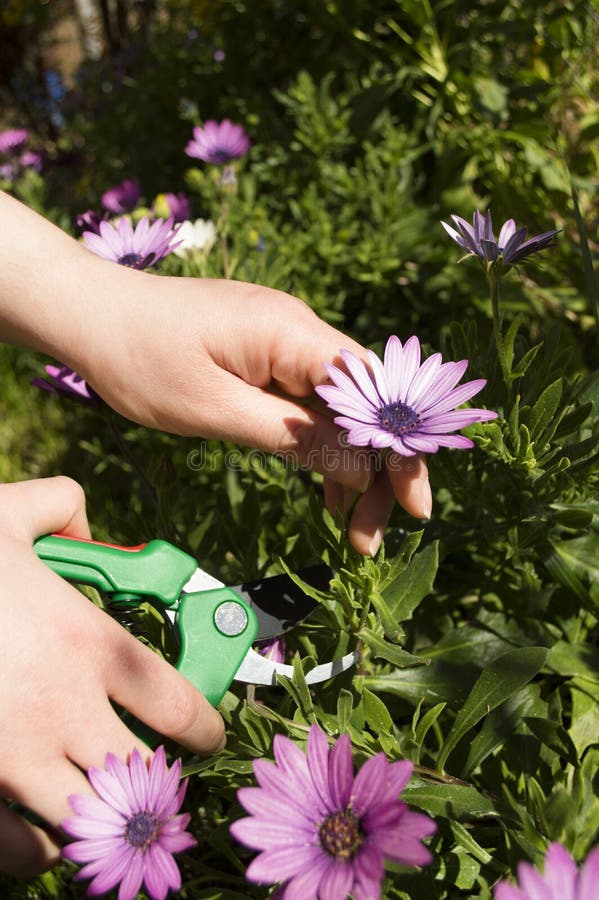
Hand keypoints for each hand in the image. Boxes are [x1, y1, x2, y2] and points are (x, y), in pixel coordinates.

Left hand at [0, 192, 430, 554]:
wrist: (90, 314)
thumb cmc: (139, 361)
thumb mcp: (215, 411)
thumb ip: (293, 438)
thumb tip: (363, 466)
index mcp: (293, 334)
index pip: (374, 394)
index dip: (401, 451)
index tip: (413, 507)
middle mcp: (301, 330)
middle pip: (365, 404)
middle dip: (378, 470)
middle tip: (369, 537)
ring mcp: (284, 340)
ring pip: (340, 407)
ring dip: (351, 464)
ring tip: (350, 527)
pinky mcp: (266, 353)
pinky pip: (310, 401)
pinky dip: (322, 445)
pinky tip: (327, 489)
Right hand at [0, 477, 224, 875]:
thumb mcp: (9, 512)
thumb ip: (63, 507)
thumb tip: (85, 529)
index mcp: (83, 642)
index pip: (179, 705)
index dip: (206, 729)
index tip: (208, 736)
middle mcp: (58, 708)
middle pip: (142, 777)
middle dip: (156, 780)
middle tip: (151, 771)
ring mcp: (11, 757)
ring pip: (85, 823)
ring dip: (100, 816)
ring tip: (96, 798)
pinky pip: (18, 848)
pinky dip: (37, 845)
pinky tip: (37, 821)